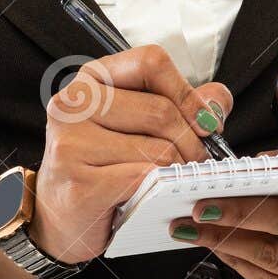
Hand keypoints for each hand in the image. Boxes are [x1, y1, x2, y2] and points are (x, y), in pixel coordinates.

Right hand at [33, 46, 233, 265]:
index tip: (205, 122)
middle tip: (197, 162)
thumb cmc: (103, 165)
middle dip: (192, 142)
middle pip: (160, 111)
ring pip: (158, 151)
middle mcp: (73, 104)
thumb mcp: (140, 124)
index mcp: (92, 78)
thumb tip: (217, 102)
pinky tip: (152, 196)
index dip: (187, 92)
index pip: (151, 62)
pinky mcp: (78, 184)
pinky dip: (159, 191)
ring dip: (177, 171)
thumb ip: (183, 104)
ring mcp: (70, 143)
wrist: (60, 216)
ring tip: (171, 180)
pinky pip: (143, 180)